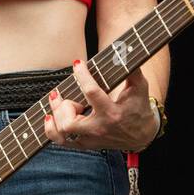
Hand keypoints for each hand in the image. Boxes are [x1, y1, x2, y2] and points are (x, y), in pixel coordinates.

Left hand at [43, 59, 158, 153]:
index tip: (77, 64)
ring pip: (62, 132)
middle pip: (69, 122)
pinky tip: (51, 116)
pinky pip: (60, 141)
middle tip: (65, 95)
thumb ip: (132, 71)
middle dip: (63, 105)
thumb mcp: (139, 88)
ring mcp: (90, 139)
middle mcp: (99, 129)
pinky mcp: (85, 144)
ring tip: (61, 103)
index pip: (92, 92)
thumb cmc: (139, 108)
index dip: (82, 75)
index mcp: (112, 113)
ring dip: (56, 115)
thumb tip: (124, 51)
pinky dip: (51, 129)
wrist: (142, 135)